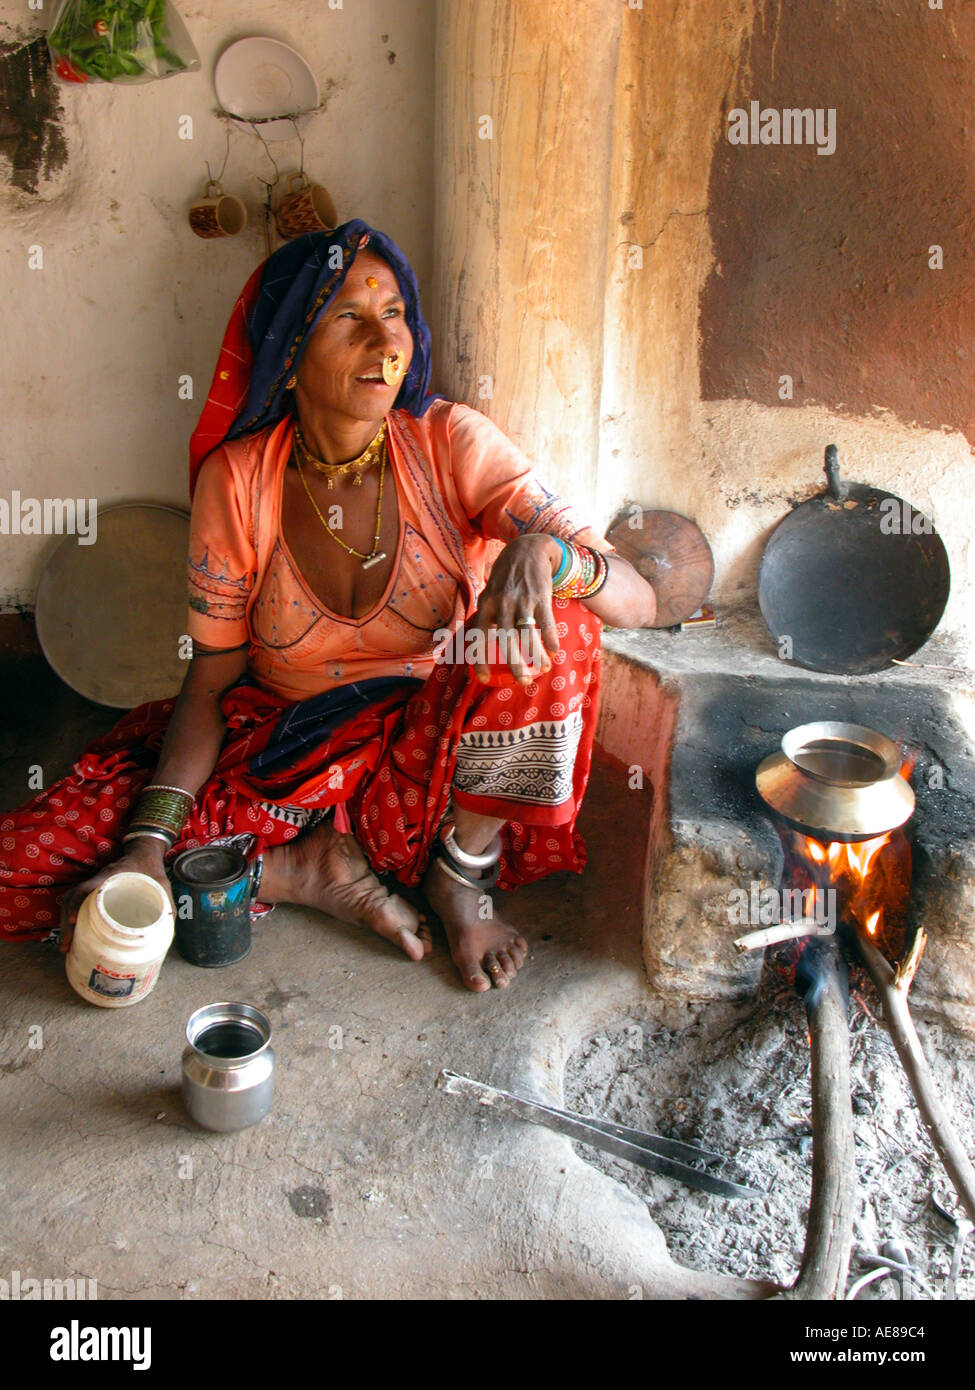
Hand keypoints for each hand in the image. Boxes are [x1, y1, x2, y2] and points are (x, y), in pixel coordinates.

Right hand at [58, 839, 174, 953]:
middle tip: (66, 945)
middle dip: (66, 923)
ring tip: (67, 945)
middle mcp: (97, 881)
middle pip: (72, 899)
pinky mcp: (95, 891)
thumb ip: (166, 904)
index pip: (85, 888)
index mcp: (110, 877)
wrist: (145, 851)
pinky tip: (75, 934)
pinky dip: (73, 918)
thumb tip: (167, 930)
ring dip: (66, 922)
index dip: (76, 904)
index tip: (73, 921)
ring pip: (71, 902)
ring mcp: (94, 885)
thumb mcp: (161, 884)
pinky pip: (78, 903)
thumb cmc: (152, 868)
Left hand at [469, 534, 562, 686]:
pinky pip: (546, 623)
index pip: (478, 637)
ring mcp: (521, 600)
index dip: (479, 660)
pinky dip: (550, 639)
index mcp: (485, 605)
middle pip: (506, 641)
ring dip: (536, 655)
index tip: (485, 679)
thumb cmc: (506, 577)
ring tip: (543, 668)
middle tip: (524, 682)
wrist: (528, 550)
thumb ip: (487, 615)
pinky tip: (554, 651)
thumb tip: (482, 642)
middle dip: (516, 665)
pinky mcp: (540, 596)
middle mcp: (501, 604)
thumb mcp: (490, 592)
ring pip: (527, 634)